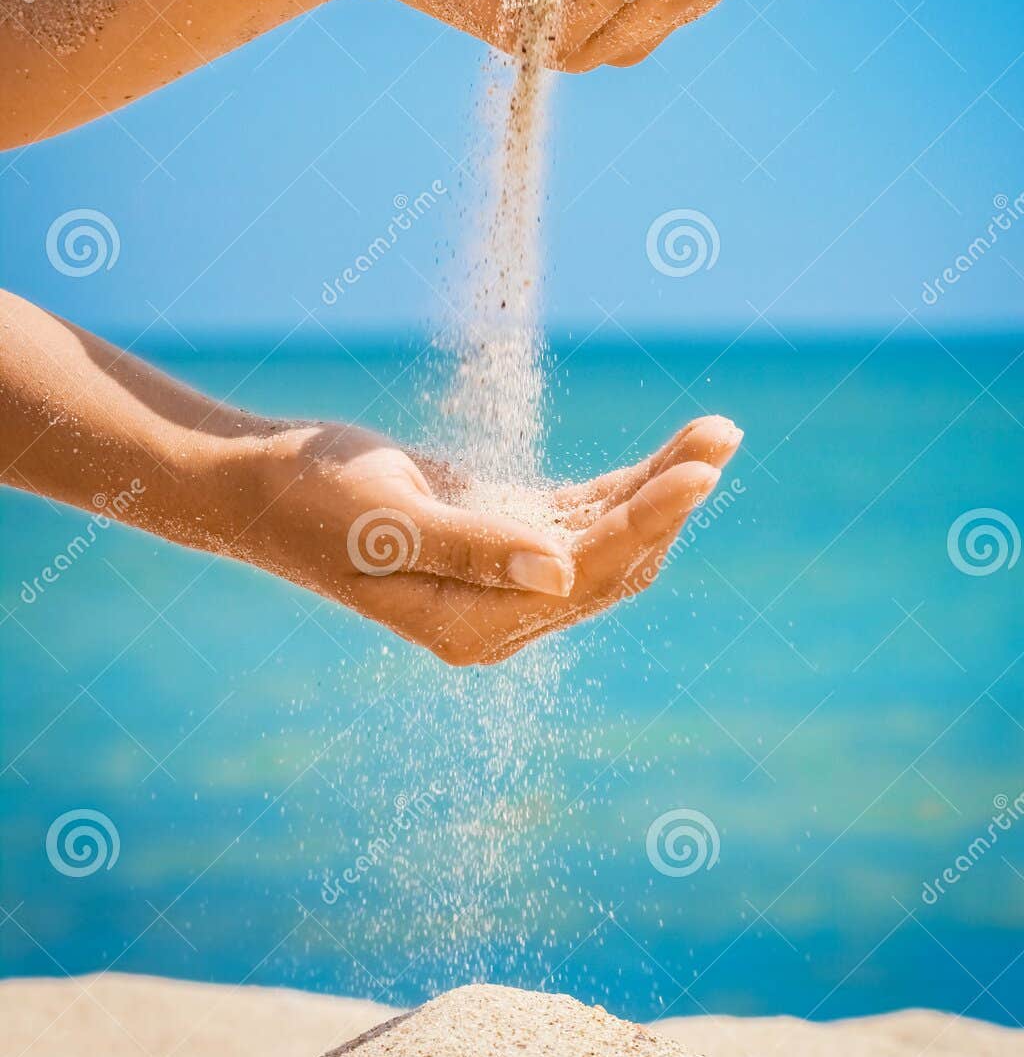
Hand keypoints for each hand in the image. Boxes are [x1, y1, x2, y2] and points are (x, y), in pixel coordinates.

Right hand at [238, 414, 742, 664]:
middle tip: (724, 434)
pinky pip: (584, 513)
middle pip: (613, 560)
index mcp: (473, 626)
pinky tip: (673, 451)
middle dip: (672, 499)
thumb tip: (560, 576)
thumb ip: (474, 549)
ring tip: (717, 431)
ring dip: (661, 486)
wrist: (265, 486)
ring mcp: (507, 576)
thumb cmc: (311, 499)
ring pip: (607, 535)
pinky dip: (628, 482)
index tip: (702, 470)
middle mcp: (500, 613)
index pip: (585, 573)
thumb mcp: (388, 520)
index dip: (647, 520)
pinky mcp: (505, 535)